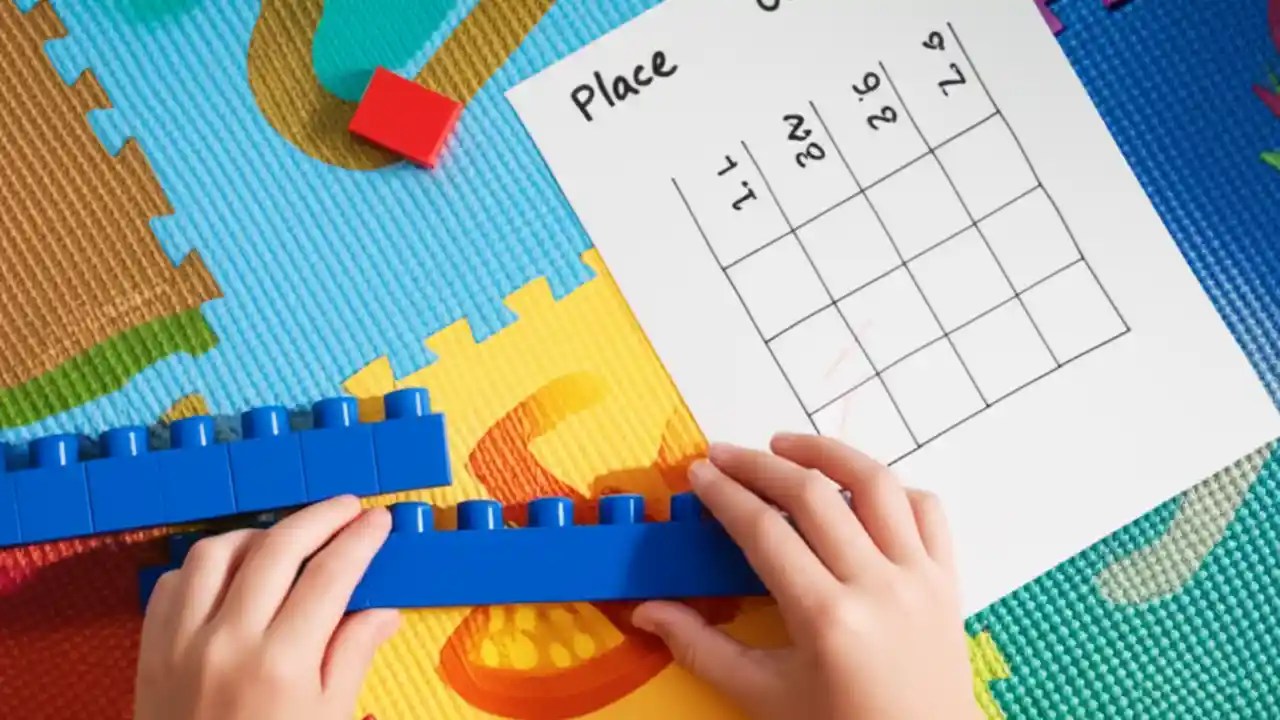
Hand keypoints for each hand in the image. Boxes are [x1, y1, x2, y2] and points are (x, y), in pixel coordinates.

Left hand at [135, 496, 400, 719]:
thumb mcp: (327, 719)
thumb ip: (351, 656)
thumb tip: (381, 610)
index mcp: (282, 664)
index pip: (331, 575)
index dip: (360, 540)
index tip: (378, 521)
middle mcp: (228, 642)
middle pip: (278, 548)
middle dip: (320, 518)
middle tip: (347, 508)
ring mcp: (182, 643)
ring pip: (216, 552)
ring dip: (258, 535)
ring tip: (288, 539)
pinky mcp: (152, 650)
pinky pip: (174, 582)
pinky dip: (205, 566)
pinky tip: (233, 573)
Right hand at [633, 434, 979, 719]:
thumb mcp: (764, 695)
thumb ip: (701, 648)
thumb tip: (648, 612)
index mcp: (828, 619)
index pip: (764, 531)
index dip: (724, 494)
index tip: (700, 475)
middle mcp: (878, 587)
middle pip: (813, 494)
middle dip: (759, 464)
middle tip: (725, 455)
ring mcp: (919, 578)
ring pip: (876, 484)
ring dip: (826, 452)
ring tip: (786, 445)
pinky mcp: (947, 579)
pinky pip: (925, 509)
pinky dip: (890, 488)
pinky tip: (855, 487)